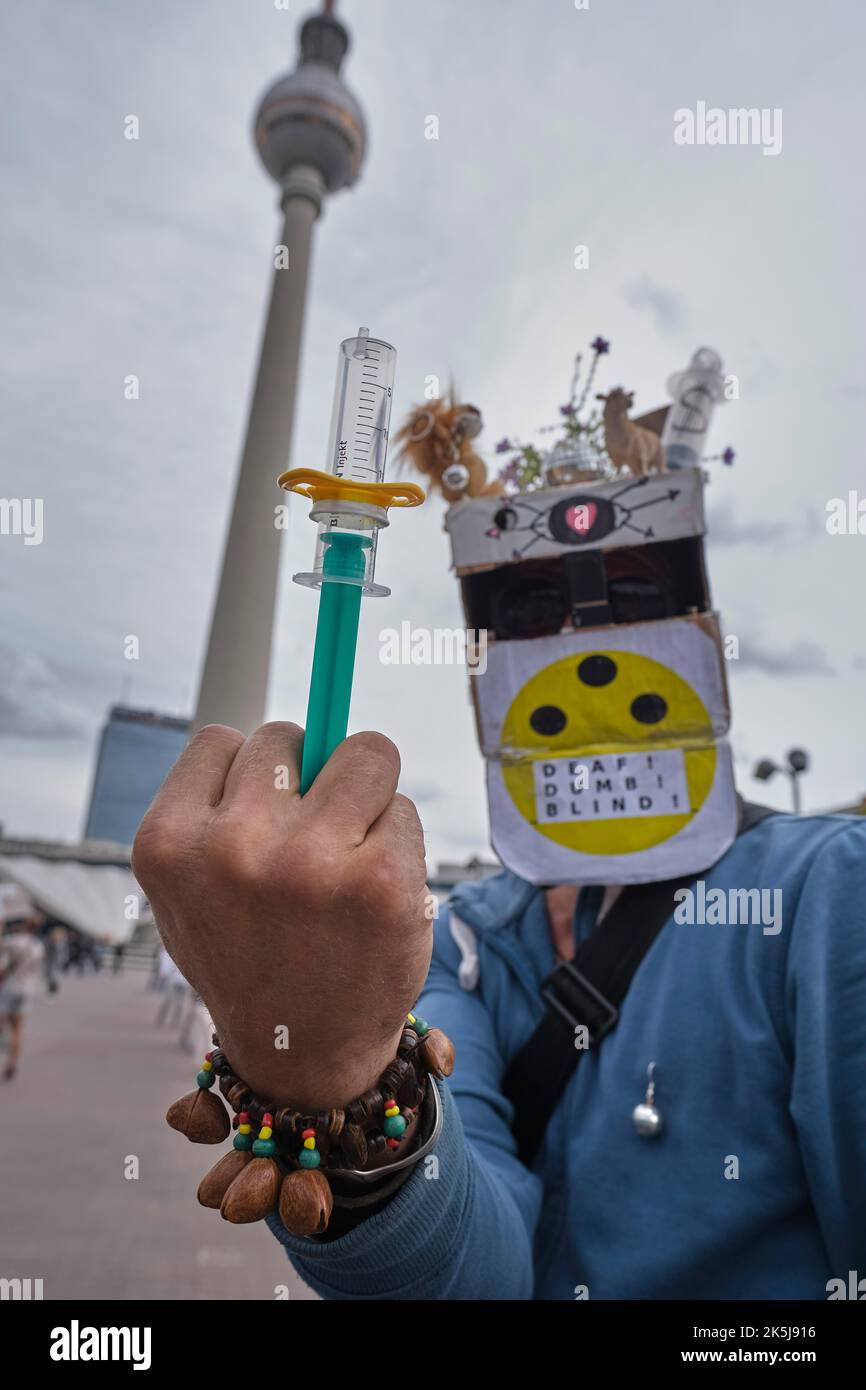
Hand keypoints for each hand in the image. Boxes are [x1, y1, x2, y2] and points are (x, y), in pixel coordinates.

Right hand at [133, 723, 431, 1110]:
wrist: (303, 1057)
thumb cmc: (250, 956)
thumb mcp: (194, 891)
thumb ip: (216, 809)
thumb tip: (297, 734)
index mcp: (170, 845)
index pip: (221, 740)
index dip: (248, 775)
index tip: (261, 819)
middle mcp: (233, 849)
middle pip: (289, 735)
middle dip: (306, 776)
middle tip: (310, 840)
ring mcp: (310, 865)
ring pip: (363, 752)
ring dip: (365, 792)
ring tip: (348, 855)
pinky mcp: (382, 883)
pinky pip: (403, 806)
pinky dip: (398, 837)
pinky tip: (375, 892)